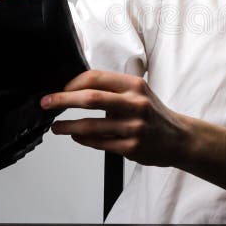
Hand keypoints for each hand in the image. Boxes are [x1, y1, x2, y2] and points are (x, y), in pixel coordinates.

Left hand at [41, 70, 192, 166]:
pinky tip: (76, 136)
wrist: (179, 138)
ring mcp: (134, 127)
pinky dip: (83, 139)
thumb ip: (113, 89)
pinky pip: (99, 143)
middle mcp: (135, 104)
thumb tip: (76, 88)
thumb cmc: (154, 114)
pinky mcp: (132, 147)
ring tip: (56, 127)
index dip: (72, 83)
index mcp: (134, 85)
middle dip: (62, 100)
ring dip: (67, 126)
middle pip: (90, 98)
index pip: (96, 78)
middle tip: (47, 103)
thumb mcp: (139, 93)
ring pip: (90, 126)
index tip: (59, 89)